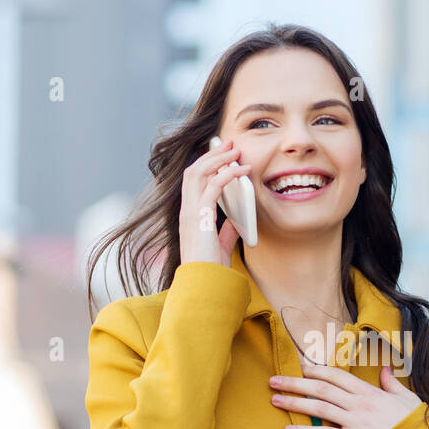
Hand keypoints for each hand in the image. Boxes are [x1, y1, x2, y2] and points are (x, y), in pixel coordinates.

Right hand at [178, 138, 251, 266]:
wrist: (204, 285)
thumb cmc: (210, 270)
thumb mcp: (220, 246)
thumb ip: (226, 231)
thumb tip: (237, 221)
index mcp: (189, 216)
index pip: (193, 181)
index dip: (206, 164)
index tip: (222, 154)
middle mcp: (186, 211)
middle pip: (194, 171)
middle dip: (212, 154)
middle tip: (230, 144)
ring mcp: (190, 213)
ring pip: (199, 173)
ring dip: (218, 158)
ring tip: (235, 150)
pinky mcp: (200, 218)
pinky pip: (213, 187)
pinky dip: (227, 174)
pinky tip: (242, 171)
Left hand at [269, 361, 424, 428]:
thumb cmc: (414, 423)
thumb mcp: (406, 398)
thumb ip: (392, 383)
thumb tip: (386, 369)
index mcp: (369, 391)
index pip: (337, 375)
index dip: (316, 369)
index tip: (299, 366)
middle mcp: (358, 403)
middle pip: (321, 388)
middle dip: (295, 382)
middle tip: (274, 380)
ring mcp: (355, 421)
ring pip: (318, 407)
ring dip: (294, 403)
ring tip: (274, 400)